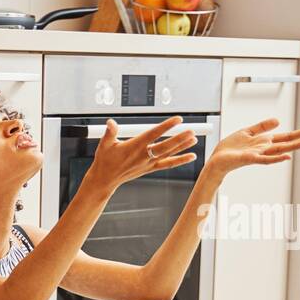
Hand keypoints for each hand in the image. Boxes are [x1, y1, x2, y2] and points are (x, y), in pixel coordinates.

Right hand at [84, 116, 198, 193]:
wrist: (106, 180)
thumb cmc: (105, 162)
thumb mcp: (105, 145)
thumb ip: (110, 132)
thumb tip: (111, 122)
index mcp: (134, 147)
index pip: (153, 134)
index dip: (166, 126)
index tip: (177, 119)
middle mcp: (143, 156)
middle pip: (165, 146)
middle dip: (179, 138)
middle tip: (191, 131)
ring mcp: (148, 163)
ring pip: (169, 154)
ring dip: (182, 147)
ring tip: (194, 139)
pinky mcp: (150, 168)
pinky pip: (168, 164)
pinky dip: (180, 160)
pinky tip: (191, 156)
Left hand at [206, 118, 299, 175]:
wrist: (216, 160)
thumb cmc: (230, 148)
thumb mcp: (247, 132)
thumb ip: (263, 127)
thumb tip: (279, 120)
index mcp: (265, 142)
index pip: (287, 137)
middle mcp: (264, 149)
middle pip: (287, 143)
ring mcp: (258, 154)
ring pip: (280, 150)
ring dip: (294, 147)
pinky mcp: (249, 159)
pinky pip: (264, 159)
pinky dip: (276, 158)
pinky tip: (286, 156)